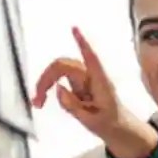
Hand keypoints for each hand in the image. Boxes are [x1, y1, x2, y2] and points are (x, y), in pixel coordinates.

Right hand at [31, 26, 157, 157]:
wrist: (119, 129)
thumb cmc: (110, 123)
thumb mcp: (92, 121)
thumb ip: (74, 106)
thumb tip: (58, 88)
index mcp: (101, 83)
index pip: (92, 59)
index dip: (83, 43)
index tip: (75, 28)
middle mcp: (91, 76)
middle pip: (64, 65)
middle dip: (46, 78)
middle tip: (37, 100)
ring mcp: (84, 79)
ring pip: (59, 70)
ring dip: (45, 83)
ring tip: (38, 103)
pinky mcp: (78, 84)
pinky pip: (60, 79)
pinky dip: (48, 87)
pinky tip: (43, 101)